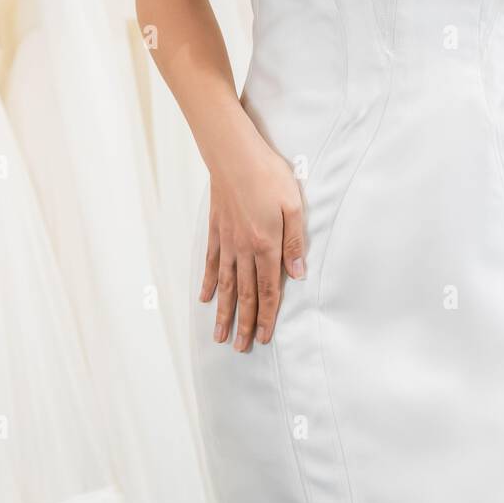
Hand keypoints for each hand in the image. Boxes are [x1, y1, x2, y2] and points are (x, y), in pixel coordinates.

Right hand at [199, 138, 306, 351]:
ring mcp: (226, 240)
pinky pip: (211, 262)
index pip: (267, 289)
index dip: (265, 316)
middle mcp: (243, 248)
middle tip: (239, 349)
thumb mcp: (293, 204)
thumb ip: (295, 240)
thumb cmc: (268, 174)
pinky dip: (209, 282)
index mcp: (266, 244)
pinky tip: (205, 297)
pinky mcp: (215, 229)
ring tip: (219, 335)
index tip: (262, 339)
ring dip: (223, 311)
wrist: (233, 153)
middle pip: (244, 294)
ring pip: (225, 284)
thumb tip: (297, 273)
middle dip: (243, 324)